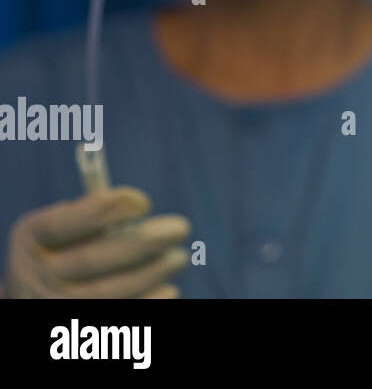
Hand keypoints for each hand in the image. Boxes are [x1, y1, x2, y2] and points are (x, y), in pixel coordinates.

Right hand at [4, 188, 189, 297]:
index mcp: (32, 238)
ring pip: (105, 293)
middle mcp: (36, 276)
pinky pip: (118, 314)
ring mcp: (54, 305)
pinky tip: (169, 289)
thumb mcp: (68, 225)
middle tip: (180, 228)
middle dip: (141, 243)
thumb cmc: (68, 247)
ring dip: (150, 273)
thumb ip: (93, 211)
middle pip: (88, 261)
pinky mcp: (79, 328)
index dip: (100, 211)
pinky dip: (147, 301)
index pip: (60, 225)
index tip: (144, 202)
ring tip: (178, 257)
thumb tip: (134, 204)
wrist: (43, 294)